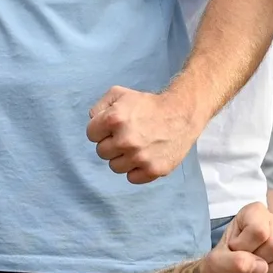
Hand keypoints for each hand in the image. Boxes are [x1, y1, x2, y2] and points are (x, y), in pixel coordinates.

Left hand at [87, 86, 205, 183]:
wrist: (181, 114)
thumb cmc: (148, 104)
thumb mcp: (120, 94)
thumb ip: (99, 106)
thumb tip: (92, 121)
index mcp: (114, 119)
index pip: (91, 134)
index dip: (101, 129)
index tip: (114, 126)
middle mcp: (126, 140)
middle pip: (102, 152)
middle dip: (112, 143)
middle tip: (127, 135)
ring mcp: (140, 157)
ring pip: (115, 167)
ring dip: (123, 158)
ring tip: (137, 145)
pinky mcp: (153, 170)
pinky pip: (131, 178)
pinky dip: (136, 169)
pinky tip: (145, 156)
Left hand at [201, 203, 272, 272]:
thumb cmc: (222, 266)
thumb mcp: (217, 263)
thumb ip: (234, 261)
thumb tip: (261, 266)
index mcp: (255, 213)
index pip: (260, 230)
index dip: (245, 246)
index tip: (235, 248)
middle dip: (257, 261)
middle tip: (247, 261)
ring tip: (257, 270)